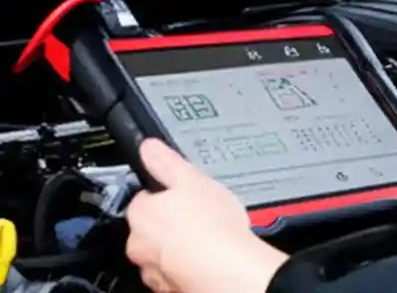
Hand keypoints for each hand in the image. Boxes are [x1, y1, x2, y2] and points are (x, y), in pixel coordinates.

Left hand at [125, 139, 287, 292]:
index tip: (184, 194)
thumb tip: (148, 146)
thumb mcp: (193, 180)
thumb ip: (166, 162)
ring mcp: (153, 269)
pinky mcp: (169, 287)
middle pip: (151, 226)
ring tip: (210, 238)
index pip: (145, 197)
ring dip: (180, 245)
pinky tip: (210, 257)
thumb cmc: (212, 227)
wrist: (227, 271)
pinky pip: (176, 272)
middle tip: (202, 215)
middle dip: (173, 221)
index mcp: (141, 213)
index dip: (167, 193)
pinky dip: (188, 265)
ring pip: (163, 251)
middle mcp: (139, 244)